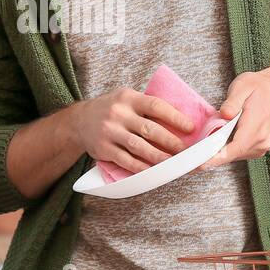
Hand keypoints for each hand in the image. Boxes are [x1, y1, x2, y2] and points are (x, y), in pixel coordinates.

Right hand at [71, 87, 195, 174]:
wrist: (79, 120)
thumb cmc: (112, 109)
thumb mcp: (127, 99)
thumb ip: (147, 107)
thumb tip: (179, 121)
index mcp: (128, 98)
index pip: (156, 105)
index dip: (175, 117)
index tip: (190, 127)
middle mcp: (118, 113)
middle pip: (149, 129)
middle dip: (171, 141)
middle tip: (186, 150)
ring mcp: (110, 131)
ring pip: (138, 147)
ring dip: (159, 157)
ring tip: (173, 163)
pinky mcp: (104, 148)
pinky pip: (125, 160)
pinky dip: (141, 167)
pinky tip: (153, 171)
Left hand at [198, 65, 269, 170]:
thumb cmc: (260, 88)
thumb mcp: (244, 85)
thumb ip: (233, 101)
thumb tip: (225, 115)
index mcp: (256, 126)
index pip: (234, 148)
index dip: (216, 158)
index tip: (200, 164)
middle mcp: (261, 141)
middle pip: (231, 155)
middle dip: (211, 156)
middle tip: (189, 157)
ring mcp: (261, 146)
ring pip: (234, 156)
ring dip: (218, 153)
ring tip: (201, 147)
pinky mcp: (259, 148)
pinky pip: (239, 153)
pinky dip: (226, 150)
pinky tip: (217, 142)